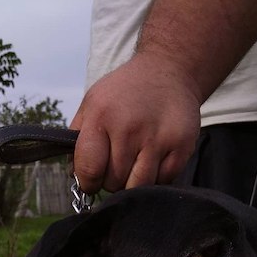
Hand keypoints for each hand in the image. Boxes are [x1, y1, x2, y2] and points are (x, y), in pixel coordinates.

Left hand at [70, 52, 201, 193]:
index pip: (89, 170)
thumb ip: (78, 139)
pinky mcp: (180, 146)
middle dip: (112, 179)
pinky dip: (157, 177)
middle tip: (118, 163)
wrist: (169, 69)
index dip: (88, 182)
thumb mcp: (92, 103)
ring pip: (138, 187)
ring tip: (135, 163)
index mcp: (101, 117)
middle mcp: (129, 128)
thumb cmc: (125, 93)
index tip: (92, 180)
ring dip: (134, 182)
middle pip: (114, 183)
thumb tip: (76, 176)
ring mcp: (158, 138)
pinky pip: (162, 181)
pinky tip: (155, 159)